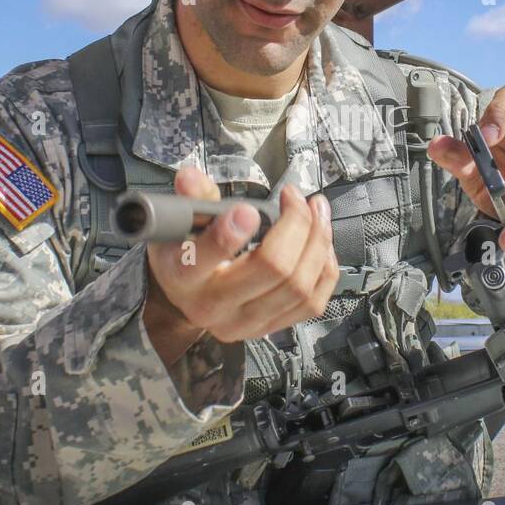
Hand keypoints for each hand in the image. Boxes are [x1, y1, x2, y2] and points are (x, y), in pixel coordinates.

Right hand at [143, 166, 338, 362]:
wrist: (189, 295)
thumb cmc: (186, 255)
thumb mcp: (179, 224)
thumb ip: (192, 198)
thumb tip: (191, 177)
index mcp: (183, 278)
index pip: (201, 260)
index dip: (227, 235)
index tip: (247, 210)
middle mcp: (214, 307)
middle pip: (271, 269)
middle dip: (295, 224)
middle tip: (295, 196)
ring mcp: (246, 323)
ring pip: (299, 286)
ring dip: (317, 241)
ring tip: (315, 210)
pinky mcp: (271, 327)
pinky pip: (313, 303)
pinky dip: (324, 268)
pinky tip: (320, 242)